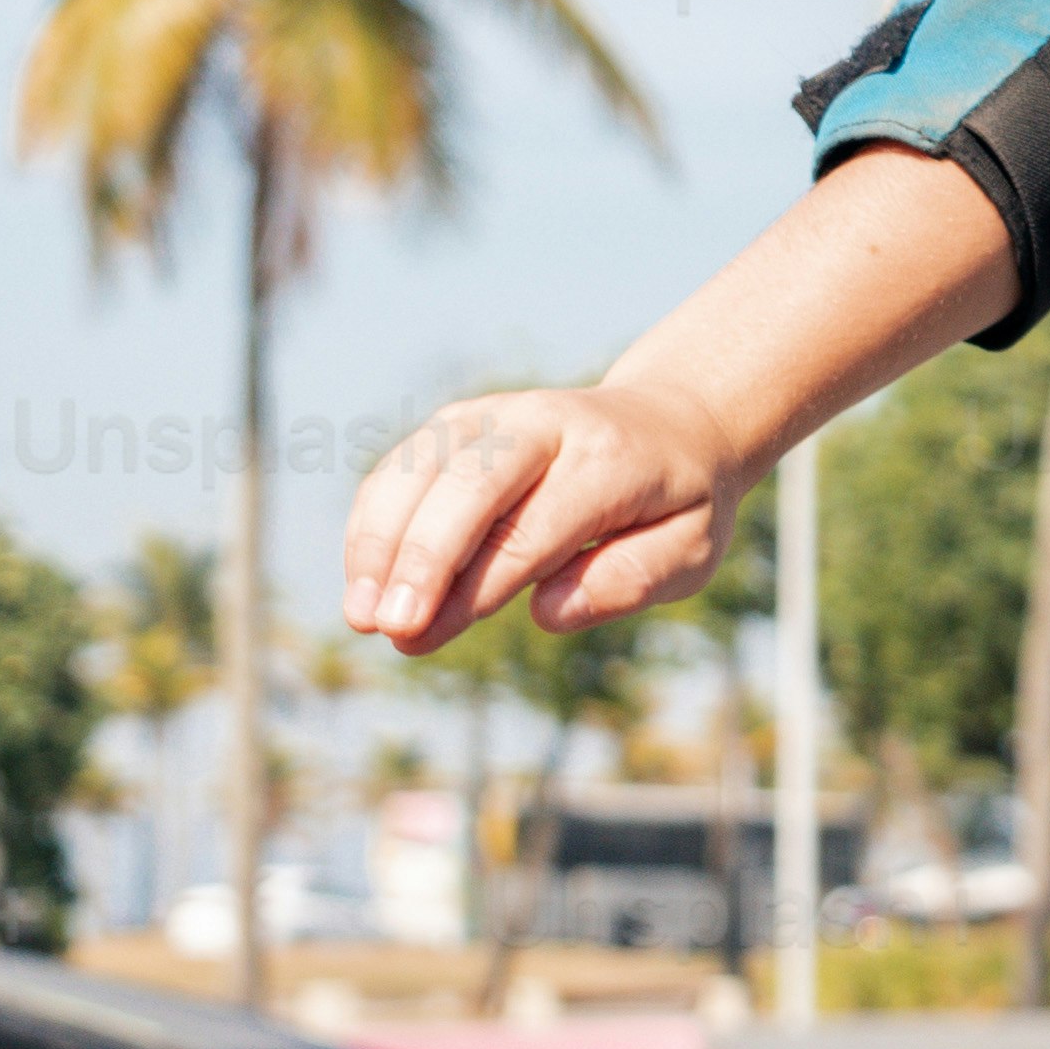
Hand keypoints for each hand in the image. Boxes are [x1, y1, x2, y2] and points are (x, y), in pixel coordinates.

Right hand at [344, 377, 737, 646]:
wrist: (669, 420)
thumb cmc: (677, 502)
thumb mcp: (690, 550)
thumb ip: (631, 580)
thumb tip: (546, 612)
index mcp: (607, 458)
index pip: (530, 527)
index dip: (474, 582)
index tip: (428, 633)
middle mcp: (541, 423)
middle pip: (464, 486)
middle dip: (419, 559)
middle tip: (388, 628)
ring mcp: (492, 415)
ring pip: (417, 470)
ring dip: (379, 544)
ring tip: (359, 617)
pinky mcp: (457, 423)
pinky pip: (401, 468)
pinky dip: (373, 524)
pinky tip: (363, 584)